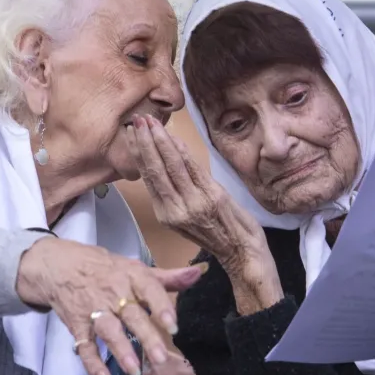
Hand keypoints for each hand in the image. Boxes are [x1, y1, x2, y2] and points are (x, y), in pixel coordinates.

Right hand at [15, 237, 204, 374]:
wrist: (58, 264)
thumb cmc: (105, 269)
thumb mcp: (134, 268)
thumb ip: (167, 277)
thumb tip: (199, 273)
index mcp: (131, 276)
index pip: (149, 289)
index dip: (162, 307)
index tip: (173, 326)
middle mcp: (113, 292)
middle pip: (132, 315)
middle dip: (146, 337)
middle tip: (161, 358)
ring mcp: (93, 308)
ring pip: (108, 330)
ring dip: (121, 350)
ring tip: (135, 370)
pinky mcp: (76, 323)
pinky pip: (84, 345)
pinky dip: (92, 363)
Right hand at [126, 115, 283, 314]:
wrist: (242, 254)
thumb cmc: (217, 234)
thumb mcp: (187, 218)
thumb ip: (175, 192)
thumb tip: (165, 159)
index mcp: (167, 214)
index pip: (148, 178)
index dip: (138, 154)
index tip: (132, 134)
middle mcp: (175, 209)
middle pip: (155, 170)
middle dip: (145, 142)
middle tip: (137, 120)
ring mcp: (193, 202)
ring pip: (171, 166)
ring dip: (160, 141)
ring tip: (150, 122)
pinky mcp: (211, 196)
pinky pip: (192, 168)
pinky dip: (181, 151)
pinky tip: (173, 137)